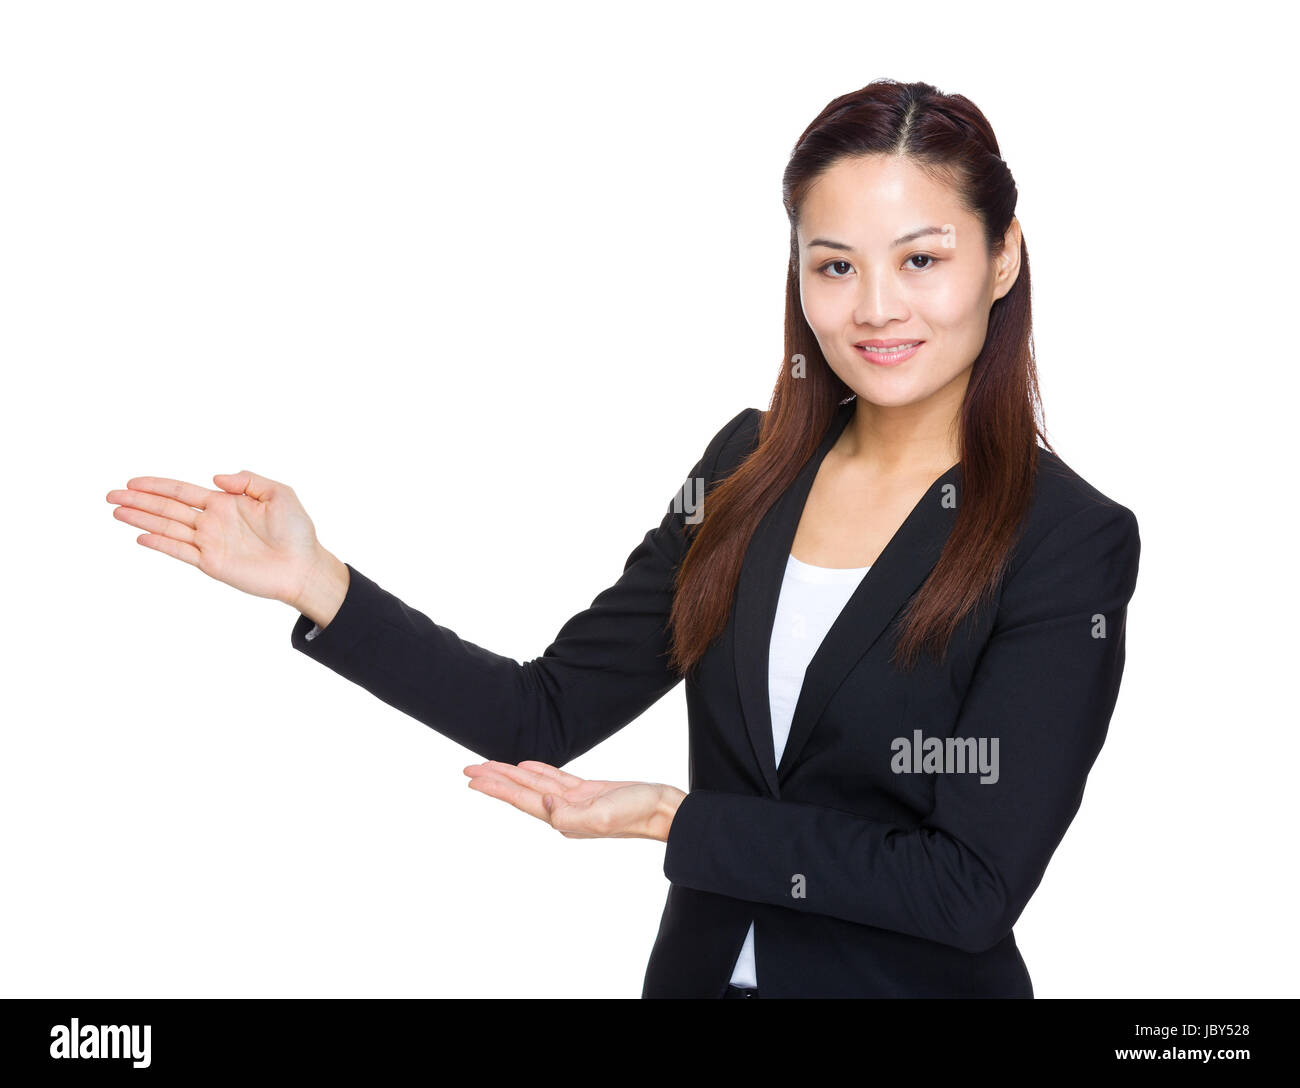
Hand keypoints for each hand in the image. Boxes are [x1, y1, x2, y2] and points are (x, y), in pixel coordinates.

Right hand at [106, 469, 327, 606]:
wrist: (304, 566)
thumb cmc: (297, 531)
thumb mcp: (279, 494)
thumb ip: (248, 481)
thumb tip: (215, 478)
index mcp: (225, 503)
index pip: (182, 491)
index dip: (157, 485)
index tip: (132, 481)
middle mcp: (212, 522)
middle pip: (167, 508)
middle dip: (139, 500)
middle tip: (111, 495)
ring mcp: (210, 543)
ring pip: (168, 527)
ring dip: (142, 519)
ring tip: (116, 512)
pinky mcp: (213, 564)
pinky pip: (181, 551)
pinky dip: (161, 544)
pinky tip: (141, 536)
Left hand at [463, 760, 685, 841]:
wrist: (664, 811)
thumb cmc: (637, 816)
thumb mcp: (601, 818)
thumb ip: (568, 816)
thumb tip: (543, 803)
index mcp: (563, 818)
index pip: (521, 800)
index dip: (495, 788)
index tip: (472, 778)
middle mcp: (563, 811)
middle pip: (521, 792)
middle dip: (494, 779)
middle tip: (468, 768)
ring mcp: (575, 801)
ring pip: (535, 784)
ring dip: (511, 774)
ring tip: (489, 766)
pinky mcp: (588, 791)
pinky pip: (556, 778)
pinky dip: (538, 770)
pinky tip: (525, 767)